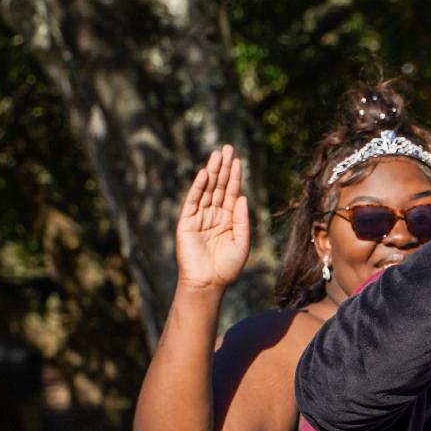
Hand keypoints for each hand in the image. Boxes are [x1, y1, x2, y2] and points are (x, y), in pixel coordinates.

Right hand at [175, 145, 249, 289]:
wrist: (208, 283)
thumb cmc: (227, 267)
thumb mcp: (242, 242)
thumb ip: (242, 220)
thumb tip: (243, 197)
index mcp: (228, 219)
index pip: (232, 192)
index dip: (235, 176)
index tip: (238, 159)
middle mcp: (214, 215)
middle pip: (220, 186)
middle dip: (224, 167)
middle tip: (227, 148)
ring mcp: (200, 217)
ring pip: (207, 190)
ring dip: (212, 172)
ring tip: (217, 155)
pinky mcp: (187, 222)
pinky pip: (193, 201)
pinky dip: (198, 187)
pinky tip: (204, 174)